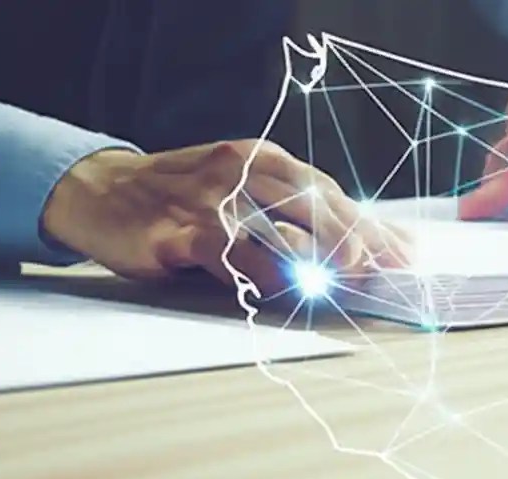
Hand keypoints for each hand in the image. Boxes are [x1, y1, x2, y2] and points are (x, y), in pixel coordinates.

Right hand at [41, 140, 412, 296]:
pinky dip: (266, 277)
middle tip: (377, 272)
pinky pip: (236, 258)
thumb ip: (298, 211)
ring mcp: (213, 200)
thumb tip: (366, 243)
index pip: (331, 191)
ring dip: (318, 263)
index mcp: (265, 157)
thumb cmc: (186, 197)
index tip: (405, 255)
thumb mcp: (245, 186)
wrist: (102, 190)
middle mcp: (243, 170)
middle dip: (354, 242)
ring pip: (280, 231)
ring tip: (343, 284)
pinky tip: (286, 292)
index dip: (371, 225)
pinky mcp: (183, 232)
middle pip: (315, 206)